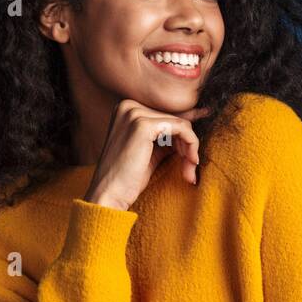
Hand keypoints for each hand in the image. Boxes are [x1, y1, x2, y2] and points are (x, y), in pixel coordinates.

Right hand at [85, 98, 209, 210]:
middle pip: (175, 119)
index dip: (181, 139)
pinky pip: (182, 128)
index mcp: (127, 109)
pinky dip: (191, 146)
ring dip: (190, 148)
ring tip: (189, 171)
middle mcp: (129, 106)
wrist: (108, 195)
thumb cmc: (127, 179)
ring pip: (181, 124)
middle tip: (189, 170)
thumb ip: (166, 137)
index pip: (166, 117)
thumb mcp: (149, 151)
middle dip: (187, 145)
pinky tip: (190, 163)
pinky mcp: (143, 125)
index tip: (189, 159)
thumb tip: (193, 127)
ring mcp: (134, 113)